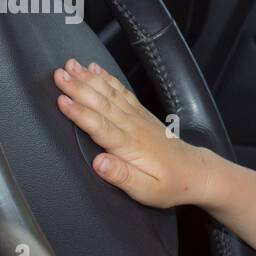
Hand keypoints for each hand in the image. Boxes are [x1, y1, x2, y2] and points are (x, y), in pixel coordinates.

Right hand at [53, 58, 214, 209]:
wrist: (197, 173)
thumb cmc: (170, 185)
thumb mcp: (146, 191)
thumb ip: (122, 176)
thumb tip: (98, 162)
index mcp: (131, 147)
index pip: (100, 127)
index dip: (80, 113)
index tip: (62, 99)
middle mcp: (133, 127)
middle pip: (102, 104)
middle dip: (78, 88)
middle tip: (58, 74)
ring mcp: (138, 118)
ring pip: (110, 94)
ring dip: (89, 78)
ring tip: (70, 65)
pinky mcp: (141, 114)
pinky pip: (122, 92)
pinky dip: (107, 79)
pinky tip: (95, 68)